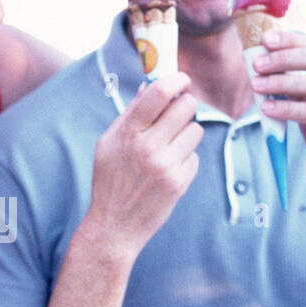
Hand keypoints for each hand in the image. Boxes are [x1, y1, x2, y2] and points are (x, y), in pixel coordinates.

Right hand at [85, 71, 201, 255]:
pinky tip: (167, 171)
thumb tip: (151, 86)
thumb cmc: (110, 181)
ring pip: (196, 130)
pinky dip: (184, 160)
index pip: (160, 92)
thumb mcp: (109, 144)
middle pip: (186, 106)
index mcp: (127, 133)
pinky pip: (194, 157)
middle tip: (179, 112)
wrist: (114, 226)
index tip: (183, 80)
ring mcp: (165, 165)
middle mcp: (147, 147)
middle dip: (186, 105)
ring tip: (170, 147)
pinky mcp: (179, 182)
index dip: (177, 80)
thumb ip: (130, 114)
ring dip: (186, 134)